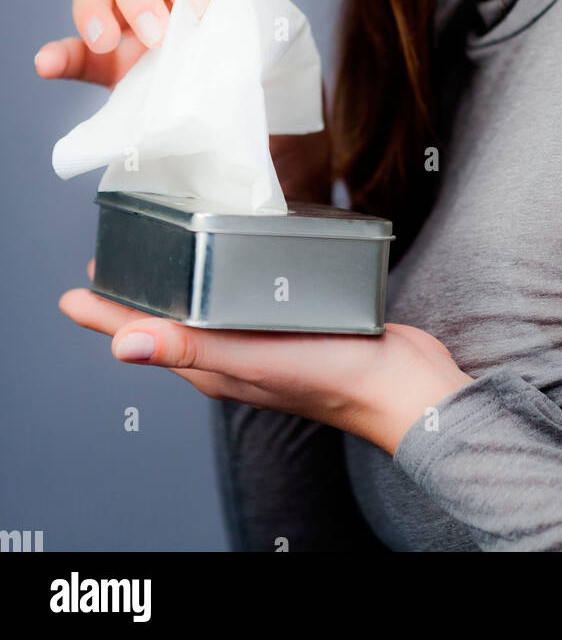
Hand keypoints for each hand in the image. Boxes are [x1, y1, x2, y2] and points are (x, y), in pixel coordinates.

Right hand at [33, 0, 331, 202]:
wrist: (258, 112)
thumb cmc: (266, 65)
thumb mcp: (265, 37)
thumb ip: (244, 30)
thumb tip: (230, 46)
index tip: (197, 7)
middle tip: (160, 35)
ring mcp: (130, 19)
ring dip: (94, 12)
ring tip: (109, 44)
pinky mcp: (108, 61)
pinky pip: (74, 52)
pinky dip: (58, 55)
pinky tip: (49, 63)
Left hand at [59, 260, 473, 454]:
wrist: (405, 387)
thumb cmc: (333, 376)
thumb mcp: (254, 359)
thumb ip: (190, 348)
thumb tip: (120, 344)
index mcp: (213, 364)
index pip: (144, 335)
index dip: (108, 312)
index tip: (77, 287)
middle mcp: (233, 352)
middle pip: (172, 319)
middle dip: (140, 293)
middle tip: (117, 259)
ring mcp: (265, 337)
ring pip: (212, 305)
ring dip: (185, 281)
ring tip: (167, 252)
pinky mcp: (298, 320)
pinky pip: (253, 296)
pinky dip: (234, 275)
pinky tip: (242, 256)